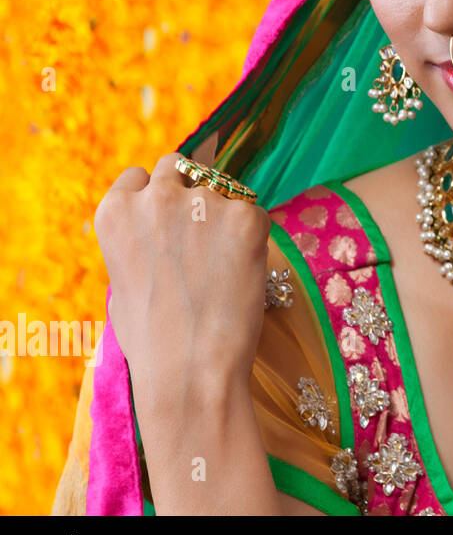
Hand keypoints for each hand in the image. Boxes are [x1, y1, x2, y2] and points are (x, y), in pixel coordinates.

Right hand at [95, 152, 269, 394]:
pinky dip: (253, 235)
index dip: (159, 195)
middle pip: (181, 166)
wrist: (191, 368)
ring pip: (223, 188)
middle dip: (192, 191)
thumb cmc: (153, 340)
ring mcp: (203, 202)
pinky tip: (243, 271)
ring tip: (223, 264)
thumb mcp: (121, 283)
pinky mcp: (247, 216)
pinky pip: (254, 212)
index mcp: (115, 211)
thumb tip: (157, 232)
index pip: (142, 175)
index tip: (170, 219)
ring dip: (224, 214)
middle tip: (204, 233)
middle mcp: (156, 196)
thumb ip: (137, 243)